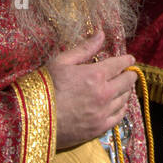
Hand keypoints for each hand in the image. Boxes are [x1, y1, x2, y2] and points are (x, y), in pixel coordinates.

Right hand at [46, 30, 136, 148]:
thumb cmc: (44, 86)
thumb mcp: (61, 62)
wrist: (32, 118)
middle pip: (127, 82)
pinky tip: (119, 105)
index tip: (130, 59)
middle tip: (129, 72)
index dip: (126, 60)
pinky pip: (119, 117)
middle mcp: (104, 94)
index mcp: (96, 75)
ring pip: (125, 99)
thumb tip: (101, 34)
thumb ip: (84, 49)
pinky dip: (122, 108)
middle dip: (129, 75)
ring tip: (123, 87)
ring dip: (126, 91)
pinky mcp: (99, 129)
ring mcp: (103, 113)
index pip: (120, 64)